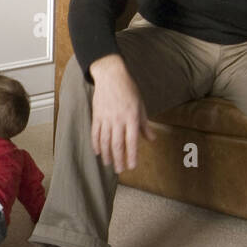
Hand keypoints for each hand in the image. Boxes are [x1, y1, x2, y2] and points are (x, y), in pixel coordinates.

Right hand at [89, 54, 155, 172]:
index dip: (132, 155)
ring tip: (108, 164)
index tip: (132, 166)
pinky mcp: (97, 116)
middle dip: (118, 159)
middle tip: (119, 170)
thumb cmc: (129, 90)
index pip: (132, 141)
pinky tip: (98, 152)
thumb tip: (151, 139)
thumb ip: (145, 125)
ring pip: (105, 141)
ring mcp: (106, 118)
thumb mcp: (141, 105)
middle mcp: (118, 120)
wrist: (111, 76)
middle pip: (117, 144)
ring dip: (107, 154)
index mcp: (132, 117)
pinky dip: (96, 144)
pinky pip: (95, 133)